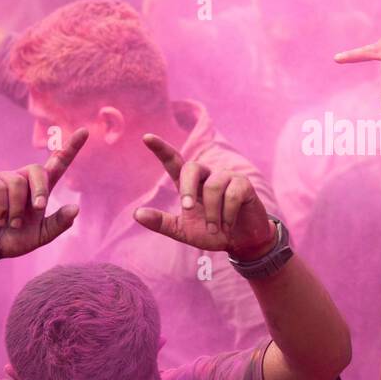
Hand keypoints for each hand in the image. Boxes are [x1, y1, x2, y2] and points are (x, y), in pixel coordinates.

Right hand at [0, 128, 87, 263]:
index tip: (85, 131)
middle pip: (38, 170)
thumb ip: (58, 224)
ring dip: (17, 209)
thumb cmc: (13, 239)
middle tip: (38, 209)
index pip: (58, 163)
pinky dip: (1, 209)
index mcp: (40, 189)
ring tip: (10, 223)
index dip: (71, 148)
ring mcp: (3, 179)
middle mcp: (23, 179)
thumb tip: (75, 208)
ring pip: (18, 183)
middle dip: (41, 191)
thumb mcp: (41, 236)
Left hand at [133, 135, 275, 258]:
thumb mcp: (183, 231)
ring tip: (216, 229)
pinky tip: (229, 224)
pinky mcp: (244, 184)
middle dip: (187, 188)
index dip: (161, 149)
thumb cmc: (212, 232)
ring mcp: (226, 177)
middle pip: (191, 167)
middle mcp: (207, 176)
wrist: (241, 242)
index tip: (146, 138)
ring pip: (213, 187)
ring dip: (212, 214)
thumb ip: (162, 223)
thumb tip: (136, 214)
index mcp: (189, 185)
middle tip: (188, 209)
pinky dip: (227, 215)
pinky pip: (231, 195)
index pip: (174, 162)